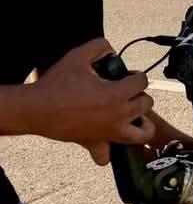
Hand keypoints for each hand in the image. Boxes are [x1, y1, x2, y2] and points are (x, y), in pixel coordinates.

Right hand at [28, 39, 154, 148]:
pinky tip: (109, 139)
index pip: (142, 82)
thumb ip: (99, 47)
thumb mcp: (77, 56)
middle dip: (140, 95)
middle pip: (146, 104)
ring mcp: (108, 132)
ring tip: (134, 116)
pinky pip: (106, 156)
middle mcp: (117, 115)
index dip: (137, 75)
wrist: (35, 108)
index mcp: (116, 94)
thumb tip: (110, 50)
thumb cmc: (55, 85)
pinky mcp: (94, 143)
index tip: (128, 76)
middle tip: (128, 92)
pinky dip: (110, 151)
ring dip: (142, 124)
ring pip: (142, 134)